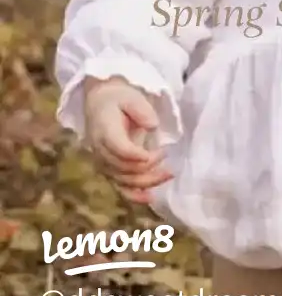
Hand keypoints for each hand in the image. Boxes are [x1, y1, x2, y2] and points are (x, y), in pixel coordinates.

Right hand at [82, 76, 172, 202]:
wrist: (99, 101)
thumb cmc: (118, 98)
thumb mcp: (130, 96)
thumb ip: (141, 110)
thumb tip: (152, 126)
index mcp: (105, 132)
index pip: (121, 150)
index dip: (140, 156)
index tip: (160, 152)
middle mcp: (100, 151)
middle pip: (123, 169)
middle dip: (149, 170)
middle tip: (169, 163)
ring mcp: (103, 162)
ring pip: (123, 180)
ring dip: (146, 183)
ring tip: (168, 176)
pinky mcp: (108, 168)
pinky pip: (118, 186)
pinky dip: (133, 195)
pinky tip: (149, 198)